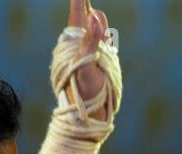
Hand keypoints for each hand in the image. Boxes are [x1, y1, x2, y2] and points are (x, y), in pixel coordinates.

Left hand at [66, 0, 110, 119]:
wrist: (89, 114)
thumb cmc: (84, 93)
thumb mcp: (86, 65)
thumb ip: (90, 41)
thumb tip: (94, 17)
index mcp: (75, 42)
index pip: (78, 12)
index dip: (79, 0)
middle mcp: (83, 45)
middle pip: (87, 17)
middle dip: (85, 6)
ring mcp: (92, 52)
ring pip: (97, 29)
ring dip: (98, 21)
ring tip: (94, 11)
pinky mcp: (101, 61)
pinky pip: (103, 44)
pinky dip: (105, 36)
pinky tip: (106, 35)